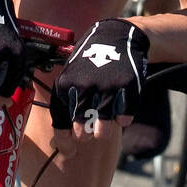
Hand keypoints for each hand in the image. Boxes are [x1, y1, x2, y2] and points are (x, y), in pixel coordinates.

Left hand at [50, 19, 149, 145]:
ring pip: (103, 130)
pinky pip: (125, 117)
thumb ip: (65, 102)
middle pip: (81, 130)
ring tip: (103, 128)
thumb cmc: (89, 61)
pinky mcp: (127, 87)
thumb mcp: (70, 74)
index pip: (60, 121)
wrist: (117, 36)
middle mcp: (84, 87)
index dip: (63, 141)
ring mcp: (107, 87)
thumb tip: (59, 140)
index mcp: (65, 84)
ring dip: (103, 132)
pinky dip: (123, 118)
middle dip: (84, 135)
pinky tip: (120, 111)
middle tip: (87, 131)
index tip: (69, 150)